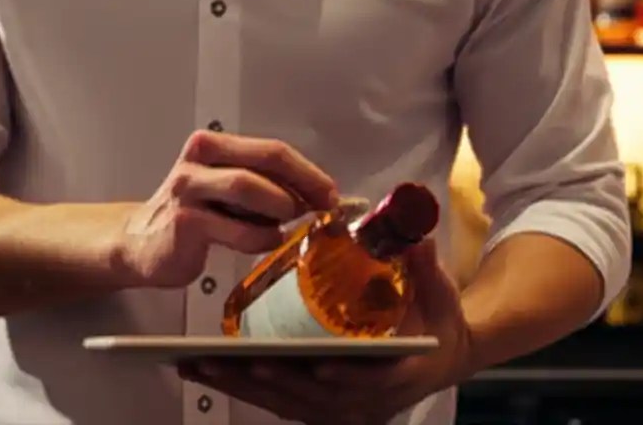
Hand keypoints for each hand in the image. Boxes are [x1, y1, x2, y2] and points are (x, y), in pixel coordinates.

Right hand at [115, 130, 338, 288]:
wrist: (141, 242)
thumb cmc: (191, 214)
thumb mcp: (225, 189)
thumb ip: (263, 185)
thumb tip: (315, 195)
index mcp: (211, 145)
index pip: (270, 149)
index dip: (307, 171)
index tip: (329, 191)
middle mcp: (197, 161)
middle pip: (264, 161)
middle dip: (303, 184)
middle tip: (322, 205)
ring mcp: (189, 190)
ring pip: (249, 188)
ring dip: (280, 208)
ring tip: (286, 223)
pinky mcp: (185, 223)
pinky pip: (239, 231)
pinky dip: (262, 238)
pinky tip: (264, 241)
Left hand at [179, 238, 476, 424]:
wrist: (441, 354)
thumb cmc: (436, 321)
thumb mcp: (438, 290)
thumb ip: (422, 262)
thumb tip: (413, 235)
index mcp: (402, 373)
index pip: (372, 379)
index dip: (346, 374)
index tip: (318, 363)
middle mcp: (369, 401)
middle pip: (314, 395)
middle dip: (269, 378)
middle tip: (227, 358)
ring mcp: (344, 411)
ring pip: (288, 402)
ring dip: (242, 386)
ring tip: (201, 363)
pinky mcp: (321, 411)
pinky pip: (278, 403)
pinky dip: (244, 389)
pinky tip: (211, 372)